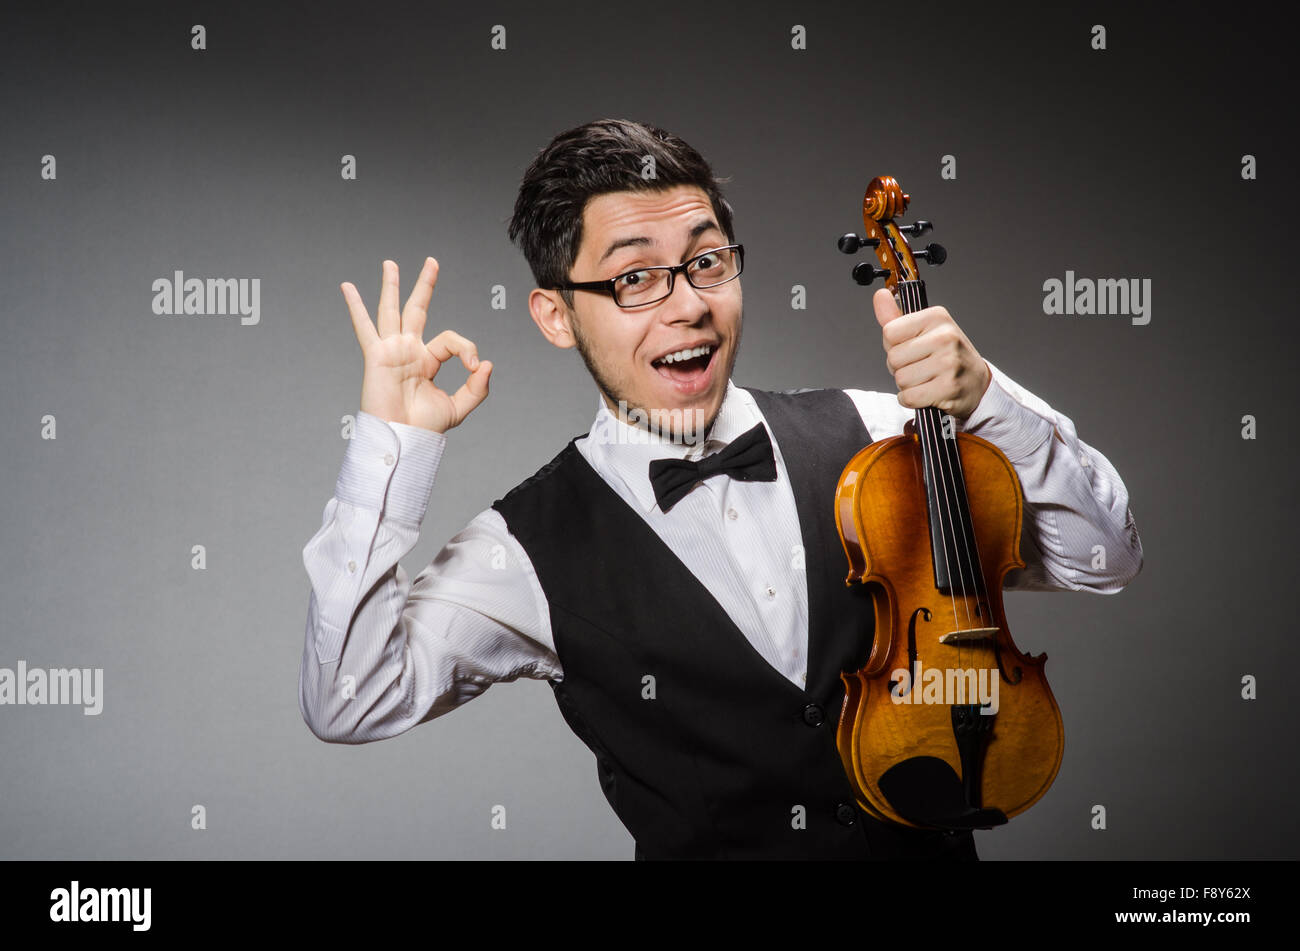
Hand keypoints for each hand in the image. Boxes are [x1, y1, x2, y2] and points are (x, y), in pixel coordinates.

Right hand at [341, 257, 491, 432]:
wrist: (403, 440)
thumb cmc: (425, 428)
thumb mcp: (459, 406)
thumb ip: (477, 387)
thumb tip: (487, 364)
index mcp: (427, 362)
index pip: (450, 340)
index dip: (467, 349)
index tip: (475, 367)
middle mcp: (408, 352)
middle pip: (417, 310)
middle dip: (425, 286)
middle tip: (432, 262)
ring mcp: (391, 351)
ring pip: (391, 311)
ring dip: (391, 286)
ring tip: (390, 264)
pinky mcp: (376, 355)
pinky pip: (364, 327)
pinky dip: (355, 307)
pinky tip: (347, 287)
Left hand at [873, 287, 990, 419]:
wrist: (975, 383)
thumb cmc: (944, 355)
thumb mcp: (923, 331)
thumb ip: (896, 317)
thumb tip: (880, 295)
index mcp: (937, 317)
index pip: (889, 332)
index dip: (893, 345)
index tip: (910, 348)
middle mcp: (945, 336)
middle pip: (893, 358)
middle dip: (899, 368)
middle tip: (920, 366)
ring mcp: (949, 362)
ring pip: (900, 379)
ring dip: (907, 385)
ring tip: (926, 379)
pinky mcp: (948, 387)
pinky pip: (909, 397)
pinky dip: (912, 399)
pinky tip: (927, 392)